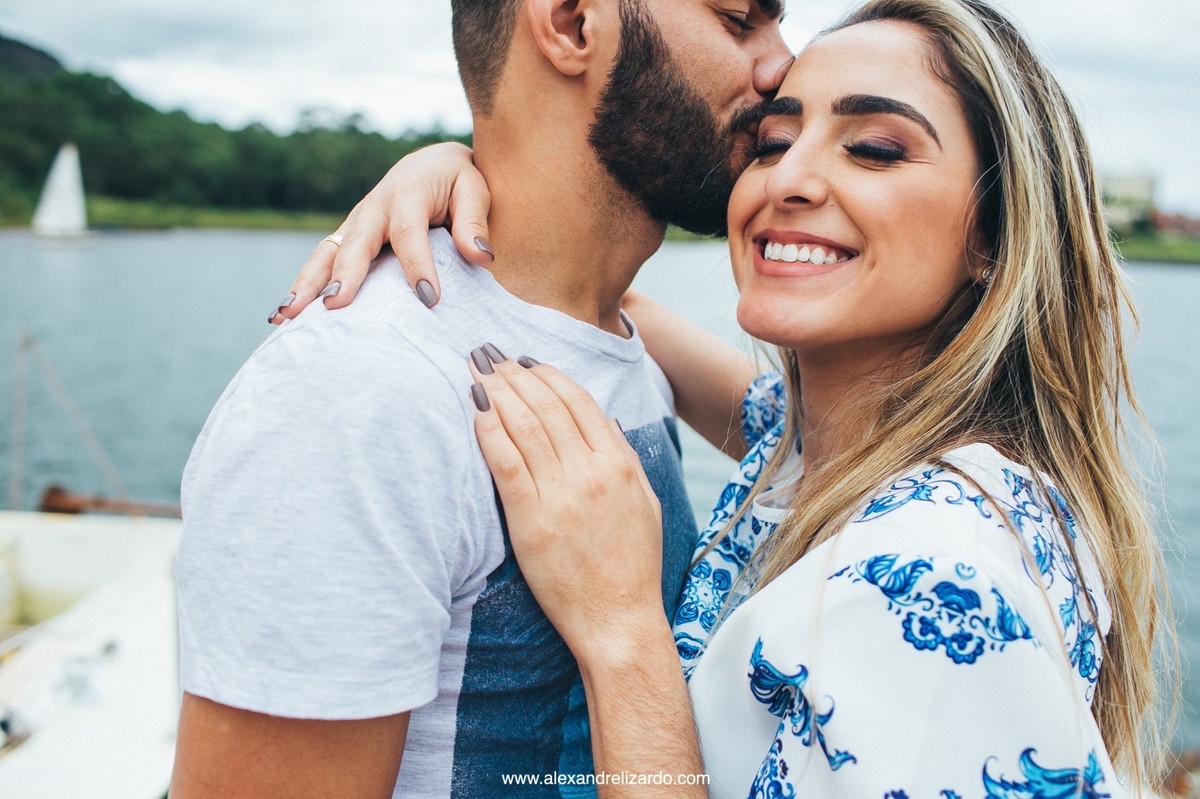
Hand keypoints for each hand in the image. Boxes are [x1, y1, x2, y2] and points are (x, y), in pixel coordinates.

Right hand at [270, 142, 493, 323]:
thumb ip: (475, 221)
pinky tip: (284, 316)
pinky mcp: (348, 238)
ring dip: (306, 284)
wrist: (434, 164)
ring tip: (287, 316)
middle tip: (335, 306)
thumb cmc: (458, 181)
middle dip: (343, 275)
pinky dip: (303, 287)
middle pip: (354, 243)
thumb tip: (481, 256)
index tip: (429, 299)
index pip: (409, 233)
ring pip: (327, 254)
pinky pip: (322, 262)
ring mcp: (356, 224)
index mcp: (407, 194)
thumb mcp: (475, 190)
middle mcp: (374, 208)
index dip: (417, 264)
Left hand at [466, 347, 665, 661]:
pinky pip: (505, 463)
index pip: (579, 402)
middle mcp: (590, 473)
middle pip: (547, 407)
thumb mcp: (644, 503)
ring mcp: (560, 496)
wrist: (619, 620)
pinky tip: (476, 407)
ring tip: (478, 369)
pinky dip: (489, 430)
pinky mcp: (530, 522)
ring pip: (524, 427)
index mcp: (618, 465)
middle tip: (490, 352)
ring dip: (499, 391)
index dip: (548, 375)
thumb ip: (625, 458)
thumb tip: (603, 420)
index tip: (526, 360)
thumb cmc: (633, 566)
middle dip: (516, 373)